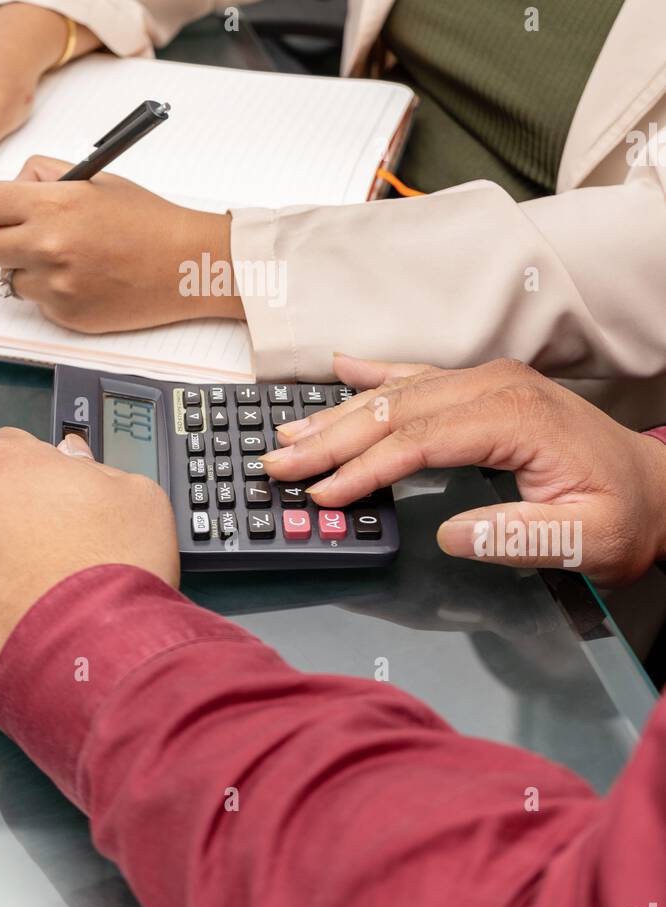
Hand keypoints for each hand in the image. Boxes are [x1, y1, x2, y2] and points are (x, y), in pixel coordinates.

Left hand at [0, 155, 242, 332]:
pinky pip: (38, 302)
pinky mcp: (66, 315)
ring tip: (68, 260)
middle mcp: (47, 246)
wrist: (186, 264)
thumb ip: (46, 177)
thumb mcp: (96, 180)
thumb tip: (14, 187)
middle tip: (23, 238)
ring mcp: (55, 285)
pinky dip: (54, 293)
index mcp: (52, 205)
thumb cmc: (148, 220)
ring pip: (8, 278)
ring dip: (28, 270)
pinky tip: (86, 280)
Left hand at [0, 428, 178, 721]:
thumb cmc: (118, 571)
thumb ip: (95, 470)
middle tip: (37, 571)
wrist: (94, 652)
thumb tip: (70, 461)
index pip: (12, 457)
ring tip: (16, 612)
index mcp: (9, 461)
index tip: (52, 521)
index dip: (35, 490)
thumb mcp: (138, 496)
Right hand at [262, 355, 665, 584]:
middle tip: (279, 461)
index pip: (420, 441)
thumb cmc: (624, 514)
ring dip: (341, 412)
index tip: (324, 494)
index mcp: (515, 418)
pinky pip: (419, 376)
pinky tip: (342, 366)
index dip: (366, 469)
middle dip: (332, 438)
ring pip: (398, 391)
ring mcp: (489, 382)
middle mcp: (496, 387)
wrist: (655, 490)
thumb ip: (519, 536)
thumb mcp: (587, 540)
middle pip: (396, 410)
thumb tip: (450, 532)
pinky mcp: (485, 389)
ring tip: (290, 431)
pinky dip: (375, 373)